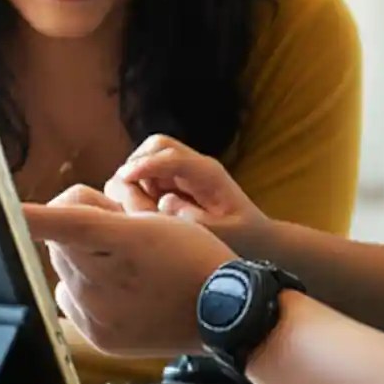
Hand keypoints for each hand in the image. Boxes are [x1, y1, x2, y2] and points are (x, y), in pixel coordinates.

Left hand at [25, 185, 236, 356]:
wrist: (222, 312)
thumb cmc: (194, 257)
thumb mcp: (156, 218)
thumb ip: (107, 211)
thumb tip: (64, 211)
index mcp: (122, 240)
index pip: (69, 222)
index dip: (34, 216)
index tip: (6, 209)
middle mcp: (105, 279)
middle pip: (61, 239)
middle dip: (81, 229)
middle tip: (122, 235)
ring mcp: (98, 312)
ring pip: (64, 270)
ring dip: (82, 261)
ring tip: (125, 267)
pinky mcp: (98, 335)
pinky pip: (70, 302)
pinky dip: (85, 292)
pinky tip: (119, 291)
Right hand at [109, 135, 269, 237]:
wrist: (259, 238)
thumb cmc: (245, 237)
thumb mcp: (225, 233)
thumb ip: (194, 219)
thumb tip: (163, 201)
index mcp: (209, 173)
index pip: (172, 156)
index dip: (146, 165)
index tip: (125, 178)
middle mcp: (196, 166)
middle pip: (156, 145)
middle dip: (136, 165)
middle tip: (128, 196)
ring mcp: (185, 172)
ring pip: (148, 157)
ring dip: (136, 178)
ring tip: (138, 208)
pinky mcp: (177, 183)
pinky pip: (149, 175)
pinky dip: (139, 187)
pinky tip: (144, 211)